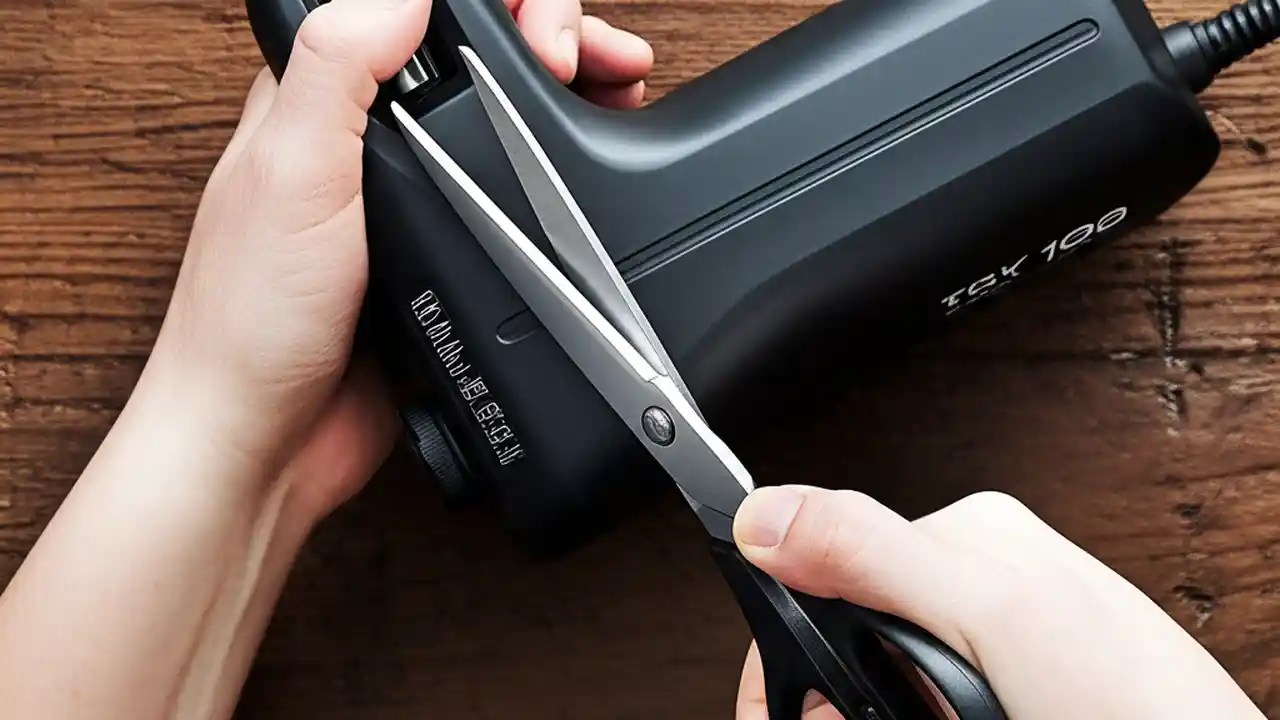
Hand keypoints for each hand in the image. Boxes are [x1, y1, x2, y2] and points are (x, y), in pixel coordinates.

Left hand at [146, 0, 654, 519]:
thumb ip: (338, 66)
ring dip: (562, 99)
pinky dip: (556, 178)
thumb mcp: (291, 171)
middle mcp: (367, 142)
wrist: (270, 439)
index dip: (491, 6)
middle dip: (546, 40)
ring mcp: (411, 203)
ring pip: (499, 123)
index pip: (412, 13)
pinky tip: (584, 174)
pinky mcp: (442, 258)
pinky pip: (508, 200)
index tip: (541, 26)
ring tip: (615, 92)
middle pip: (472, 58)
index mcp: (320, 101)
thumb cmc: (253, 317)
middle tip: (586, 62)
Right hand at [731, 488, 1264, 718]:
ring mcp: (988, 641)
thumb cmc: (1136, 706)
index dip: (793, 649)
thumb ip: (874, 552)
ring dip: (881, 711)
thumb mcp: (990, 611)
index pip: (820, 563)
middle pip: (845, 632)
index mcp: (965, 534)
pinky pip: (916, 699)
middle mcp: (973, 580)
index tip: (793, 707)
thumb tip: (764, 512)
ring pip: (878, 681)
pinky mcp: (1002, 685)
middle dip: (841, 694)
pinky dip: (912, 717)